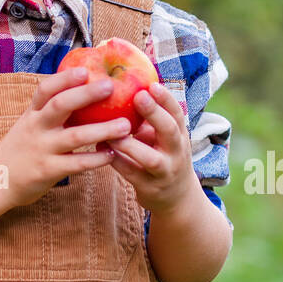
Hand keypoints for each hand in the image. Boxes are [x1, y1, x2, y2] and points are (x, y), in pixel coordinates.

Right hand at [0, 67, 133, 207]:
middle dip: (86, 94)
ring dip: (102, 130)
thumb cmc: (21, 148)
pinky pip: (76, 164)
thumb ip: (49, 110)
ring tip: (125, 125)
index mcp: (32, 114)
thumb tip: (81, 90)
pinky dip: (96, 159)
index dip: (64, 78)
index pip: (45, 89)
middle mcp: (36, 127)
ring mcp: (42, 149)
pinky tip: (112, 154)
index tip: (85, 69)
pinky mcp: (47, 171)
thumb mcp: (29, 124)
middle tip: (110, 87)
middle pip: (60, 106)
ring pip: (74, 137)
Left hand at [100, 83, 195, 214]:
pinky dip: (117, 161)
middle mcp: (176, 152)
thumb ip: (148, 118)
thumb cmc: (162, 155)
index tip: (152, 84)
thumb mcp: (163, 136)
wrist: (176, 197)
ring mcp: (164, 171)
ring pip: (151, 158)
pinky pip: (132, 174)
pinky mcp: (149, 188)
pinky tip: (103, 149)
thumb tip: (122, 85)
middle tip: (138, 97)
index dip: (166, 98)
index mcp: (179, 134)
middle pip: (170, 131)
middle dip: (155, 114)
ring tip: (112, 132)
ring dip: (130, 144)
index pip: (177, 113)